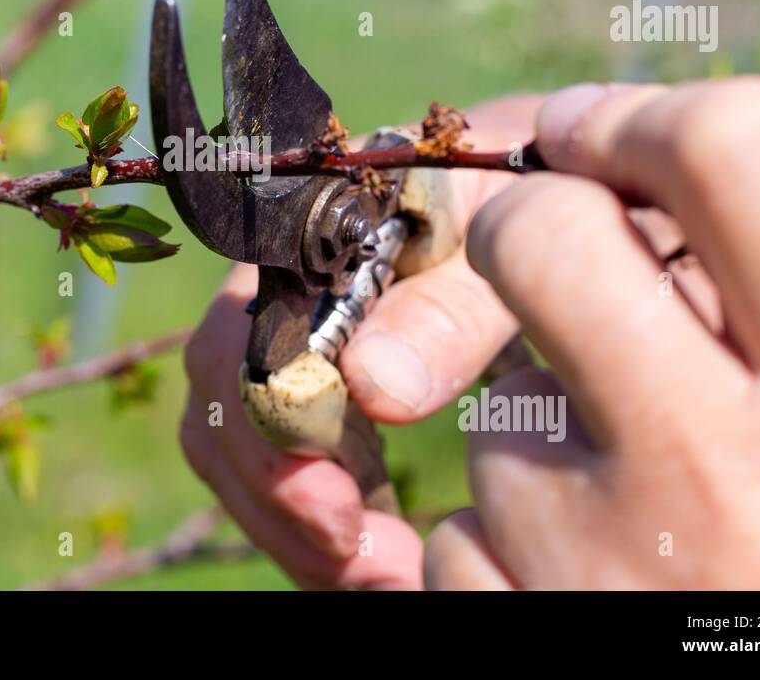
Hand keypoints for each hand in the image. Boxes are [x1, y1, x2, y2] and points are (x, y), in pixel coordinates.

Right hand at [179, 96, 541, 588]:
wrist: (538, 181)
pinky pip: (278, 470)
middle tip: (373, 568)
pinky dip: (314, 526)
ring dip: (295, 529)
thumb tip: (373, 390)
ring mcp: (280, 347)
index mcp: (295, 241)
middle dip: (280, 504)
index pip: (235, 346)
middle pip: (220, 412)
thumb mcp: (504, 233)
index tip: (340, 513)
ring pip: (237, 454)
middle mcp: (264, 295)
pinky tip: (379, 557)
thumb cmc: (520, 189)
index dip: (269, 437)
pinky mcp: (311, 395)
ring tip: (387, 578)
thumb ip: (448, 305)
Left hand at [426, 77, 759, 587]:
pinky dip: (509, 550)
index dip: (645, 121)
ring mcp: (618, 569)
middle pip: (544, 236)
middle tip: (546, 252)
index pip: (740, 145)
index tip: (594, 138)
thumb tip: (607, 153)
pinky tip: (598, 593)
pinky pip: (458, 535)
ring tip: (651, 518)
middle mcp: (756, 479)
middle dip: (523, 230)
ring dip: (546, 439)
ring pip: (497, 409)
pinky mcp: (513, 633)